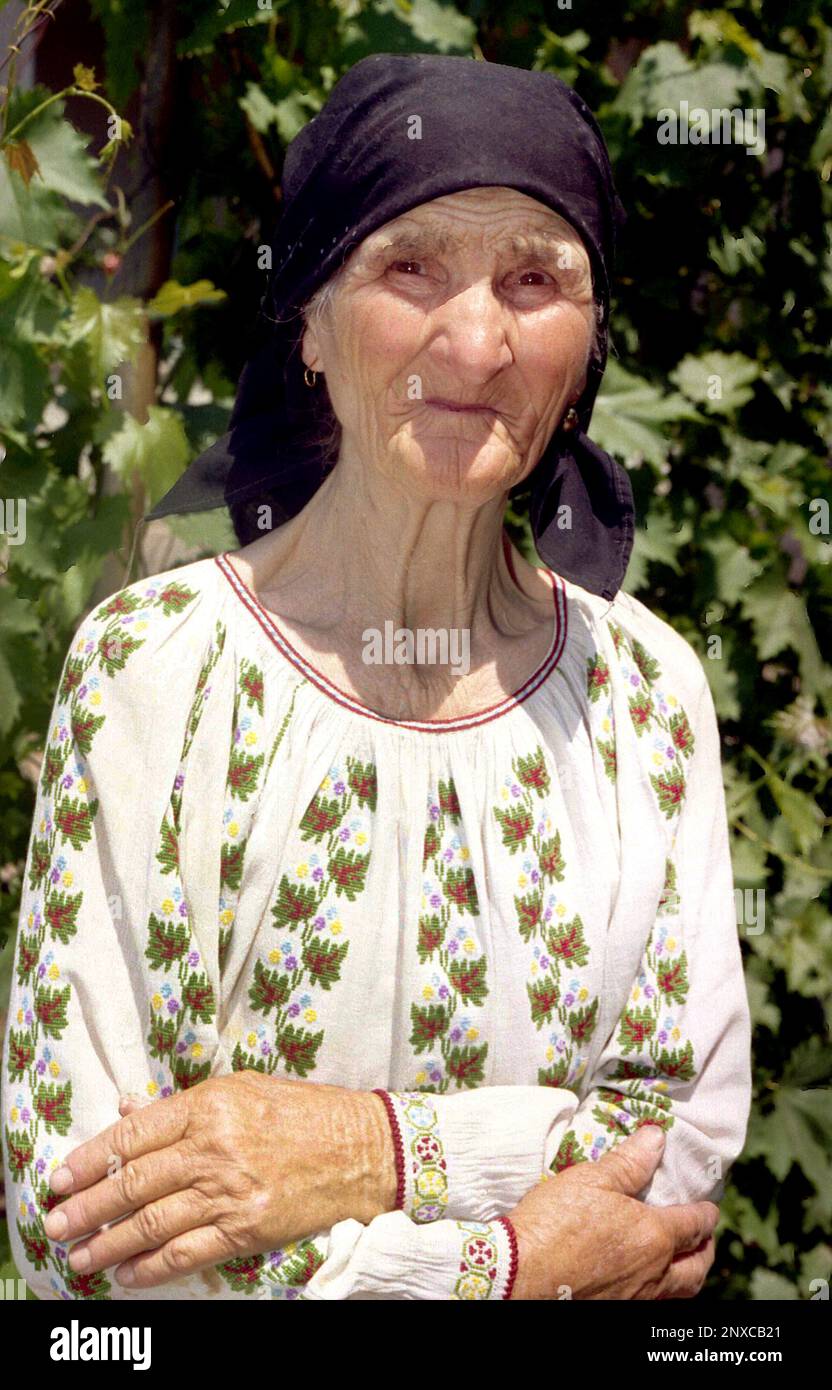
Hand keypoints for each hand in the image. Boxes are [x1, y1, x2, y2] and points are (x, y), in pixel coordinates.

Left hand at [41, 1071, 396, 1288]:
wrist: (363, 1147)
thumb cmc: (303, 1111)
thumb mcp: (242, 1089)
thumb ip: (182, 1105)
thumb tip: (128, 1112)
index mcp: (210, 1105)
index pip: (134, 1135)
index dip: (90, 1159)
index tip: (59, 1177)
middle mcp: (214, 1148)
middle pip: (134, 1183)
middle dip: (87, 1207)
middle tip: (55, 1223)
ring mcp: (230, 1191)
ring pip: (152, 1222)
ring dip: (108, 1243)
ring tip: (79, 1255)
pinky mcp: (248, 1227)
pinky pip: (187, 1252)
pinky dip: (151, 1267)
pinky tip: (126, 1273)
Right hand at [508, 1125, 719, 1299]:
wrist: (520, 1273)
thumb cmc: (555, 1223)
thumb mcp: (591, 1180)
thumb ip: (628, 1161)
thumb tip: (656, 1138)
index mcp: (653, 1236)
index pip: (694, 1224)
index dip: (706, 1214)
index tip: (710, 1207)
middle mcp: (653, 1273)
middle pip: (696, 1268)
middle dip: (705, 1250)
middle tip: (704, 1238)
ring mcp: (635, 1297)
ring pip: (678, 1292)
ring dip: (687, 1275)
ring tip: (682, 1262)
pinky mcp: (615, 1309)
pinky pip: (653, 1302)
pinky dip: (661, 1290)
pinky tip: (645, 1280)